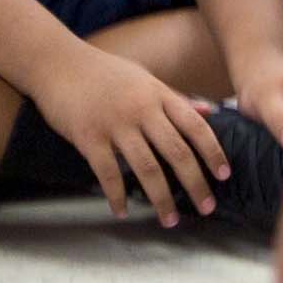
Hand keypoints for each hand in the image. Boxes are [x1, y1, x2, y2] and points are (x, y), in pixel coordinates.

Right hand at [29, 43, 226, 221]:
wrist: (57, 63)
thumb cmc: (103, 72)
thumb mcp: (144, 79)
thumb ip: (176, 98)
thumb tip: (210, 112)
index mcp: (157, 95)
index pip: (195, 126)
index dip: (213, 152)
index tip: (224, 176)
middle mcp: (141, 109)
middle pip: (176, 152)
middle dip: (195, 183)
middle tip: (207, 207)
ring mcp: (115, 123)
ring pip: (146, 168)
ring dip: (161, 198)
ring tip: (170, 220)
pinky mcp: (88, 137)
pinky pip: (108, 173)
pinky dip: (117, 196)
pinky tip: (122, 212)